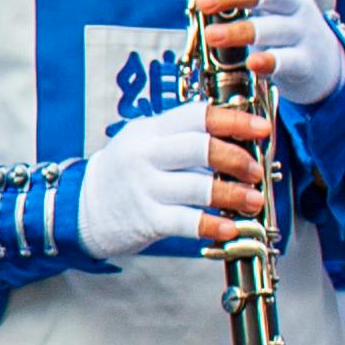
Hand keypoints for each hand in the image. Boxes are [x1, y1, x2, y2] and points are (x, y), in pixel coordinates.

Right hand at [74, 100, 276, 259]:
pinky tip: (230, 228)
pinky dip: (213, 225)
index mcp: (151, 131)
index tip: (262, 128)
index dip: (234, 120)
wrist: (82, 207)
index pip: (197, 116)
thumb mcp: (146, 141)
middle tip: (255, 170)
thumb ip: (183, 135)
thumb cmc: (127, 173)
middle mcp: (147, 155)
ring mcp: (145, 188)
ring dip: (234, 195)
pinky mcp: (146, 219)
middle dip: (237, 159)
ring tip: (253, 200)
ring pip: (199, 187)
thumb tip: (238, 136)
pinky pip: (187, 222)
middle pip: (201, 148)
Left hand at [195, 0, 344, 107]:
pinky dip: (269, 62)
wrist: (323, 60)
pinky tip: (252, 62)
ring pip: (274, 27)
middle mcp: (292, 1)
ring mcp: (300, 31)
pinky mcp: (304, 61)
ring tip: (212, 35)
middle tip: (202, 1)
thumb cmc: (280, 21)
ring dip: (241, 31)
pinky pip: (287, 61)